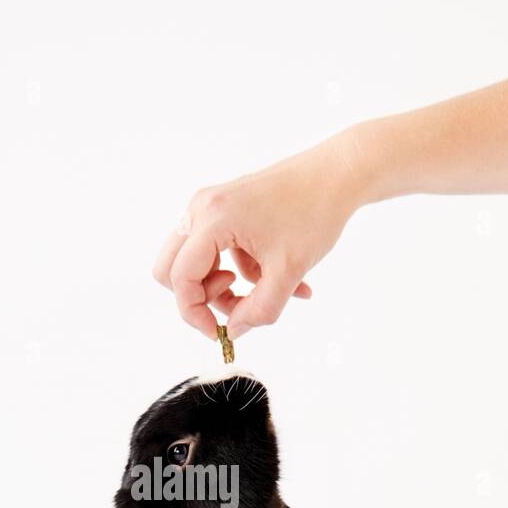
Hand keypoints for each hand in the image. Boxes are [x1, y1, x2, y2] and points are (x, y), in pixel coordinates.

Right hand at [152, 129, 367, 338]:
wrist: (336, 175)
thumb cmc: (314, 212)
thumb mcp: (288, 271)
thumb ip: (258, 310)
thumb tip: (234, 331)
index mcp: (212, 219)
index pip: (180, 278)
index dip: (194, 313)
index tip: (219, 332)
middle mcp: (202, 209)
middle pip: (172, 268)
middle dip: (200, 297)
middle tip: (235, 304)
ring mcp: (210, 206)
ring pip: (194, 261)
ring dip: (223, 285)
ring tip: (264, 287)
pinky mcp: (224, 208)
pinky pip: (215, 250)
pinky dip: (238, 269)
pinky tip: (273, 273)